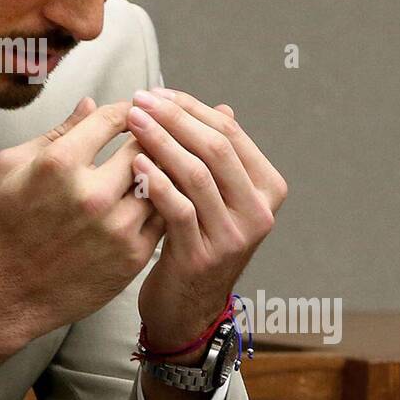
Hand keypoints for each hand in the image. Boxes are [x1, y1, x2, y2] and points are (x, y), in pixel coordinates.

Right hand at [0, 96, 163, 388]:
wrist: (8, 291)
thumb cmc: (5, 225)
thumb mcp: (11, 166)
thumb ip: (57, 132)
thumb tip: (91, 105)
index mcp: (59, 164)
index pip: (113, 118)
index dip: (128, 109)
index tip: (133, 110)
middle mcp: (92, 194)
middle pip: (145, 147)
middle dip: (149, 137)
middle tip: (152, 134)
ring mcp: (116, 227)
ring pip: (161, 182)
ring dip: (160, 171)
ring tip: (156, 165)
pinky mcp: (132, 255)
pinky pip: (164, 216)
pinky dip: (163, 203)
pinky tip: (154, 198)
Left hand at [125, 88, 286, 350]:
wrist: (187, 307)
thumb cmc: (196, 241)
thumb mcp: (215, 198)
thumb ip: (218, 157)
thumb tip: (221, 109)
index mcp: (267, 188)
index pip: (230, 134)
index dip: (191, 108)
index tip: (157, 92)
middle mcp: (258, 212)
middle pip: (216, 149)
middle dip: (174, 118)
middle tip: (140, 99)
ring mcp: (234, 236)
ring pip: (197, 174)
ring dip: (161, 142)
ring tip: (133, 121)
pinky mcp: (202, 257)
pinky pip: (179, 209)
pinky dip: (156, 181)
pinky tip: (134, 162)